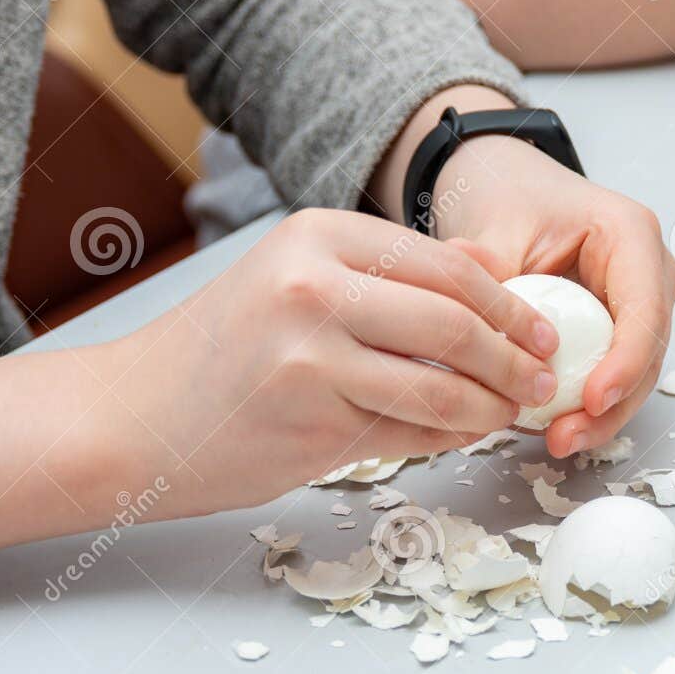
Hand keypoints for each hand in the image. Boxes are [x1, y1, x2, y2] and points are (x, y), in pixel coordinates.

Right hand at [114, 208, 561, 515]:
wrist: (132, 418)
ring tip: (510, 412)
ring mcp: (310, 351)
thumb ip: (386, 279)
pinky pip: (409, 431)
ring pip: (440, 383)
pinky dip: (449, 437)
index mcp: (317, 236)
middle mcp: (314, 283)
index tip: (540, 329)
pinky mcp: (310, 416)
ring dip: (490, 405)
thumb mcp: (296, 284)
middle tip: (542, 376)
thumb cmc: (219, 357)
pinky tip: (463, 436)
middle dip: (514, 354)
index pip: (446, 264)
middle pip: (455, 318)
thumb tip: (488, 273)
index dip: (508, 302)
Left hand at [429, 135, 674, 457]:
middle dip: (612, 404)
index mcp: (631, 234)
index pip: (645, 308)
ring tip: (558, 442)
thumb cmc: (515, 199)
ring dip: (601, 416)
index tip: (593, 400)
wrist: (513, 195)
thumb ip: (486, 262)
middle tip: (565, 437)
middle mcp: (649, 271)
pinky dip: (588, 406)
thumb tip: (464, 279)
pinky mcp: (621, 330)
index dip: (626, 361)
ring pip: (636, 374)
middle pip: (648, 351)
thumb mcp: (497, 225)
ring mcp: (640, 304)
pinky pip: (613, 375)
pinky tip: (556, 430)